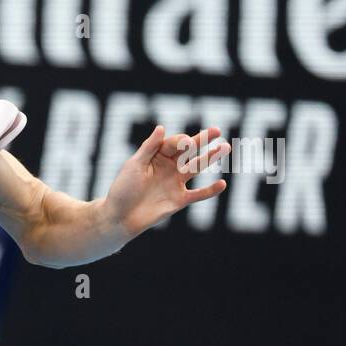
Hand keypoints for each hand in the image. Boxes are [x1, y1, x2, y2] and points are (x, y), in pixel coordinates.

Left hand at [105, 126, 230, 238]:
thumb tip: (161, 127)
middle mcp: (168, 168)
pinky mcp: (179, 200)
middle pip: (189, 151)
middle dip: (202, 140)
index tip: (186, 143)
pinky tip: (222, 184)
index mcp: (156, 157)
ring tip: (225, 148)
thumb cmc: (123, 189)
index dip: (181, 141)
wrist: (120, 217)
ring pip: (197, 168)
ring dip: (211, 158)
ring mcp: (175, 183)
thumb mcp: (134, 165)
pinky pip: (198, 194)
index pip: (173, 144)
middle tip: (217, 130)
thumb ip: (149, 148)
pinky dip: (210, 191)